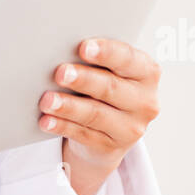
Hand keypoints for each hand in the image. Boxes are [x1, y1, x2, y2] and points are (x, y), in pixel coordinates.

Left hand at [37, 38, 160, 194]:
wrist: (110, 128)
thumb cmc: (107, 84)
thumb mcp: (110, 69)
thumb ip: (97, 58)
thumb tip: (62, 48)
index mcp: (147, 73)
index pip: (128, 59)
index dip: (106, 52)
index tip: (84, 47)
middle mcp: (145, 101)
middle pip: (111, 88)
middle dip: (83, 79)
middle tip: (60, 73)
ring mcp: (130, 128)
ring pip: (95, 114)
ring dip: (68, 106)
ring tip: (47, 100)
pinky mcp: (111, 147)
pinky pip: (84, 134)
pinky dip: (62, 126)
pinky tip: (46, 121)